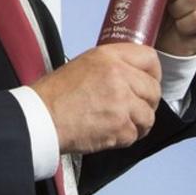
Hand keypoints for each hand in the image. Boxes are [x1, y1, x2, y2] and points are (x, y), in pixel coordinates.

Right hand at [30, 43, 161, 153]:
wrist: (42, 118)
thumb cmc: (55, 94)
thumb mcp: (83, 64)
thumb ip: (112, 66)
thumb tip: (132, 77)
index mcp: (109, 57)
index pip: (149, 58)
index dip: (152, 73)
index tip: (148, 82)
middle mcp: (119, 76)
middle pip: (154, 90)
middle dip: (146, 102)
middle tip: (133, 108)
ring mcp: (122, 102)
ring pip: (149, 115)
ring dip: (138, 122)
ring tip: (120, 123)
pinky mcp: (121, 127)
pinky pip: (136, 134)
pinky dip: (125, 137)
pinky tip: (110, 132)